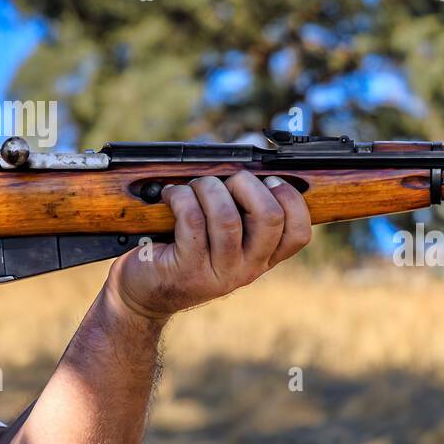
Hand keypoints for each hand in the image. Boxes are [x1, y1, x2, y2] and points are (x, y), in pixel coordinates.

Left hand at [105, 172, 311, 321]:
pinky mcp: (188, 269)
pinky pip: (192, 220)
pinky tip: (171, 196)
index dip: (290, 199)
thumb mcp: (220, 230)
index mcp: (263, 258)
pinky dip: (181, 197)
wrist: (145, 291)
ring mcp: (219, 273)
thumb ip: (241, 200)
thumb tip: (249, 152)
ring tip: (192, 187)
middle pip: (270, 218)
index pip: (299, 234)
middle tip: (226, 182)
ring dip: (208, 188)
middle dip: (247, 184)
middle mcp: (248, 269)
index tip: (268, 181)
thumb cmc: (183, 248)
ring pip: (227, 217)